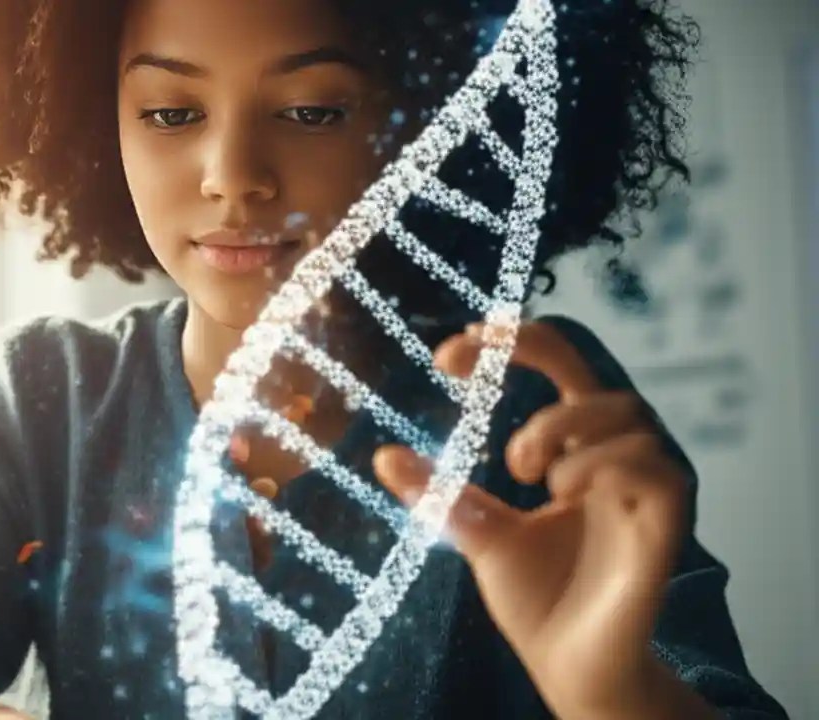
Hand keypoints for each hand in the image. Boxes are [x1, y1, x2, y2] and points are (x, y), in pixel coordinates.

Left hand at [373, 321, 697, 716]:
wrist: (570, 667)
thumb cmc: (539, 599)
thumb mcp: (476, 534)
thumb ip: (441, 493)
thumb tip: (384, 455)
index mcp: (577, 448)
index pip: (559, 363)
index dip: (511, 340)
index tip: (450, 351)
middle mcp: (617, 457)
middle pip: (593, 373)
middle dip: (529, 365)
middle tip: (479, 413)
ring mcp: (645, 487)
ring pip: (626, 412)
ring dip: (563, 428)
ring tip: (525, 475)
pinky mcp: (666, 523)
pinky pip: (655, 466)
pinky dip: (604, 465)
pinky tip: (564, 492)